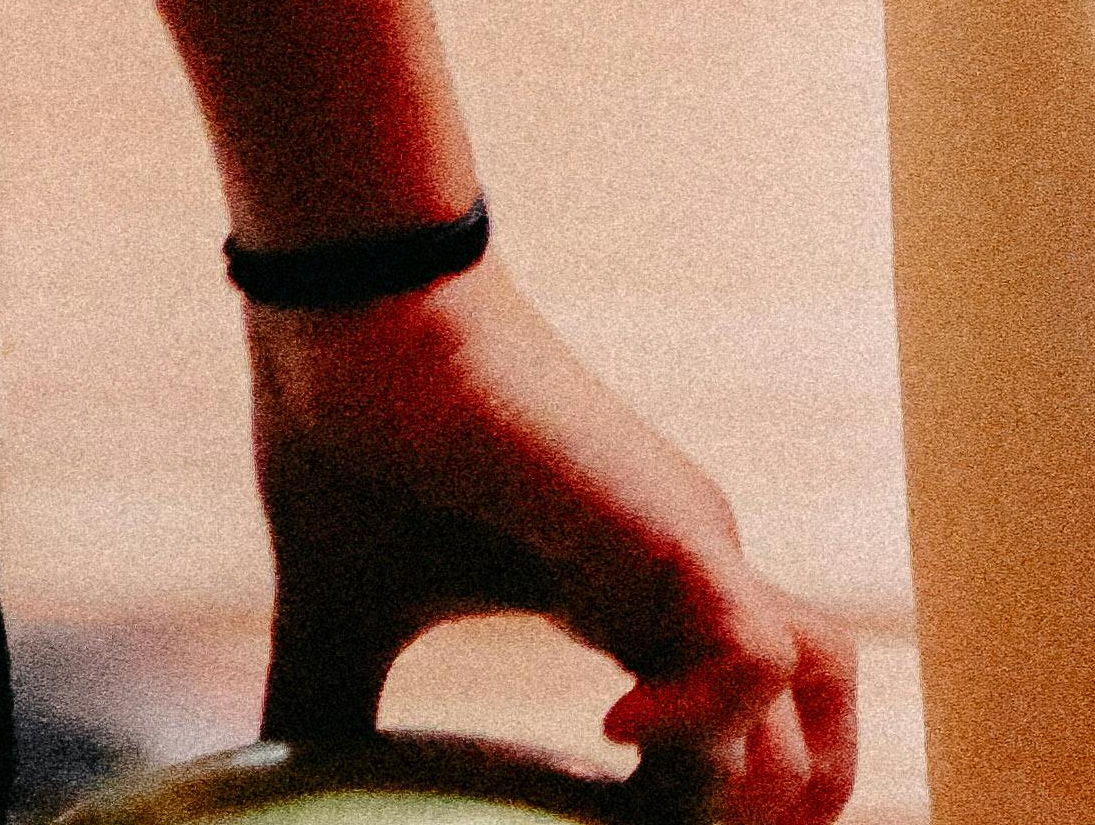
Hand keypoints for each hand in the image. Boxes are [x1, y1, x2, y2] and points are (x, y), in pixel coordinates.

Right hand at [250, 260, 857, 814]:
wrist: (352, 319)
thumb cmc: (350, 447)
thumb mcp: (346, 624)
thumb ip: (333, 716)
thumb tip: (272, 800)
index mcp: (631, 604)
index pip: (744, 726)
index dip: (710, 811)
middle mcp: (686, 576)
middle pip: (814, 718)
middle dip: (756, 817)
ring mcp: (692, 546)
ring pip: (822, 687)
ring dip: (758, 785)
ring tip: (651, 811)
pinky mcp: (672, 529)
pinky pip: (760, 655)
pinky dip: (708, 724)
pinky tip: (613, 728)